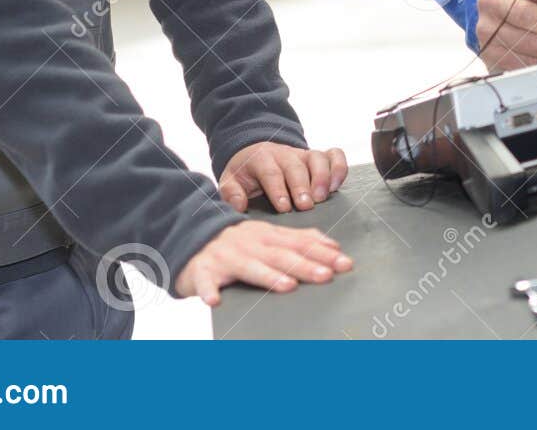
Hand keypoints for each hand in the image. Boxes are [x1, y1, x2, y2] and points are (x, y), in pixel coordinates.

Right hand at [176, 220, 352, 305]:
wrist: (192, 237)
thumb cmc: (238, 242)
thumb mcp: (269, 235)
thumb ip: (299, 239)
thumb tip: (332, 246)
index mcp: (268, 235)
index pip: (300, 243)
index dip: (322, 253)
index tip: (344, 263)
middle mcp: (250, 243)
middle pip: (280, 255)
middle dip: (304, 265)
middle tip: (326, 275)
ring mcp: (226, 256)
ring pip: (249, 267)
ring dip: (268, 276)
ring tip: (287, 286)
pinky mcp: (203, 270)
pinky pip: (205, 282)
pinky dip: (208, 291)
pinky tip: (215, 301)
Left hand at [218, 141, 348, 212]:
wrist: (256, 151)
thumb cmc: (246, 172)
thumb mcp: (230, 179)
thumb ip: (231, 192)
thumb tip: (238, 206)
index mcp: (262, 159)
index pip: (271, 173)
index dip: (278, 189)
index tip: (284, 207)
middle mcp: (285, 154)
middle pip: (296, 167)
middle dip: (302, 186)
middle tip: (306, 205)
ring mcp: (303, 154)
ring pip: (317, 158)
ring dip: (322, 177)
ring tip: (322, 197)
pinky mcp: (318, 156)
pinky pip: (334, 155)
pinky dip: (339, 168)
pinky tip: (336, 185)